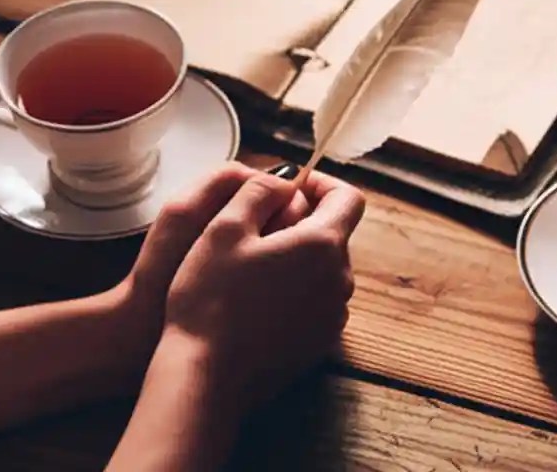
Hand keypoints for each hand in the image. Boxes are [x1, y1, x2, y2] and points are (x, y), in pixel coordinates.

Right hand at [157, 167, 363, 413]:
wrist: (207, 377)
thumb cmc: (209, 299)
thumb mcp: (224, 227)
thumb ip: (260, 190)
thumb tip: (287, 178)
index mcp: (324, 245)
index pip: (349, 197)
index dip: (321, 184)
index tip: (289, 186)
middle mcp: (340, 281)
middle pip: (335, 233)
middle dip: (302, 220)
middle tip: (255, 224)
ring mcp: (333, 316)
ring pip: (324, 269)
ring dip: (297, 257)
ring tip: (250, 263)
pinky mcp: (319, 343)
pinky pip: (316, 301)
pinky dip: (295, 290)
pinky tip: (255, 299)